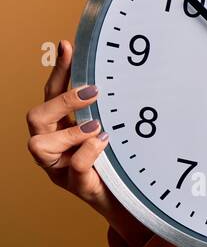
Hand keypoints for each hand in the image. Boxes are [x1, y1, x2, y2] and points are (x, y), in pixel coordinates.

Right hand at [26, 39, 151, 246]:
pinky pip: (75, 166)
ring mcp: (60, 168)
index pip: (51, 93)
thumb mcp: (116, 127)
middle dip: (62, 101)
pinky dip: (89, 151)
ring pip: (40, 144)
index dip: (59, 70)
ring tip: (98, 127)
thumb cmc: (122, 161)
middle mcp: (54, 146)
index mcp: (61, 127)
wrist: (131, 200)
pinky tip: (106, 143)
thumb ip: (112, 108)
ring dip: (70, 131)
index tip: (68, 46)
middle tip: (93, 93)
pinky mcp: (76, 185)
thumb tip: (124, 75)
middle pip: (35, 116)